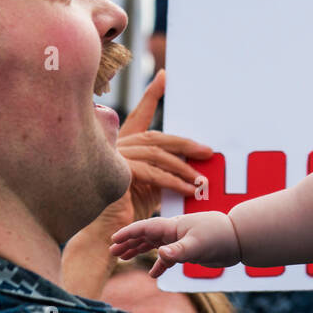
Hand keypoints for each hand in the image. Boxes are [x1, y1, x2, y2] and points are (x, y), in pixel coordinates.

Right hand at [109, 211, 240, 278]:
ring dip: (139, 251)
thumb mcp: (197, 246)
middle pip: (146, 236)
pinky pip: (168, 257)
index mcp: (172, 226)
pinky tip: (153, 275)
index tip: (113, 239)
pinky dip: (160, 264)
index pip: (145, 228)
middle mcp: (174, 232)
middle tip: (112, 251)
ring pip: (154, 245)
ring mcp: (180, 240)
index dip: (128, 233)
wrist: (239, 239)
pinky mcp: (188, 250)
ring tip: (123, 258)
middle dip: (128, 242)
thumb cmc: (219, 237)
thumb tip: (160, 256)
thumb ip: (178, 252)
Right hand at [116, 70, 211, 223]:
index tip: (164, 76)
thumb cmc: (127, 213)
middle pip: (156, 137)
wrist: (105, 235)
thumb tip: (191, 166)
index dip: (152, 95)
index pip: (140, 114)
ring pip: (157, 153)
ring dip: (184, 167)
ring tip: (202, 180)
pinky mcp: (117, 171)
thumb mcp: (150, 187)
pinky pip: (152, 172)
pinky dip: (174, 182)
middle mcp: (115, 145)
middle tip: (208, 151)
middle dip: (185, 143)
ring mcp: (113, 156)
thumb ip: (163, 170)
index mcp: (122, 144)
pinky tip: (189, 190)